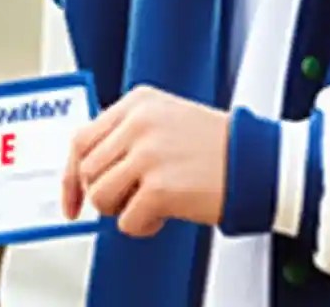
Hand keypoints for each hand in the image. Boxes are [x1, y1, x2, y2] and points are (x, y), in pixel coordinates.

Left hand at [62, 85, 229, 237]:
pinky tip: (163, 216)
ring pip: (100, 196)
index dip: (71, 175)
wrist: (257, 163)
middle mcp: (139, 124)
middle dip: (102, 194)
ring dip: (121, 210)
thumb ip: (126, 134)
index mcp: (138, 103)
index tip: (72, 199)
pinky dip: (142, 227)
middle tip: (127, 200)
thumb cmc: (217, 146)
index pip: (81, 139)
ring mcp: (148, 155)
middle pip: (87, 170)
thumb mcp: (166, 118)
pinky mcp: (160, 188)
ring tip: (149, 204)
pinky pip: (126, 221)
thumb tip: (89, 168)